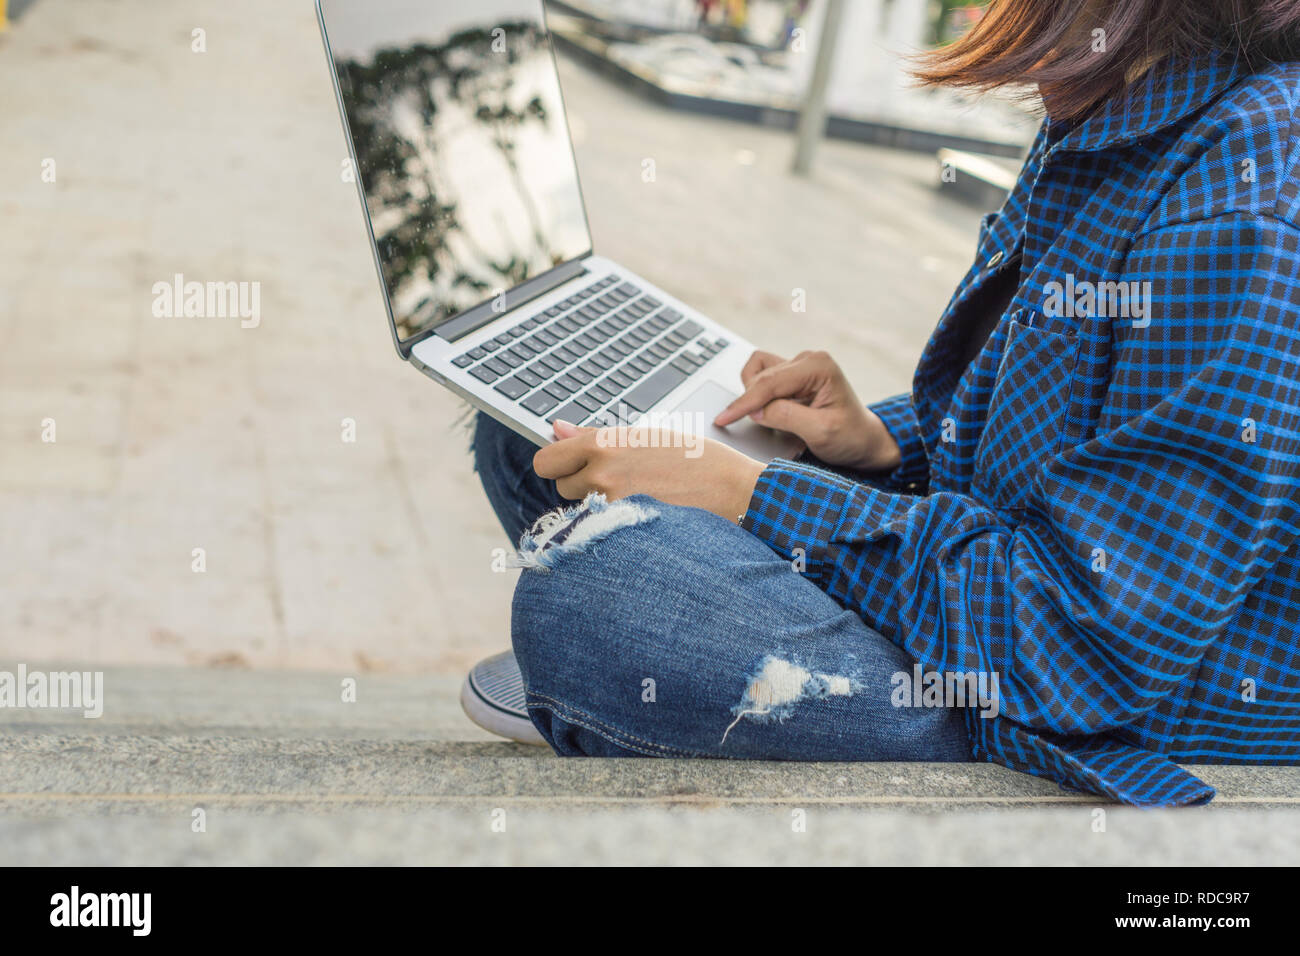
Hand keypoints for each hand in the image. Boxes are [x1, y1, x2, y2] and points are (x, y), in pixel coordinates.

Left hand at [534, 419, 765, 521]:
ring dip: (597, 505)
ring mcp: (613, 505)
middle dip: (582, 485)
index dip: (558, 463)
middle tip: (620, 479)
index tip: (572, 465)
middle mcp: (602, 473)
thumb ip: (593, 436)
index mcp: (604, 443)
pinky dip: (614, 524)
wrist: (733, 491)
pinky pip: (602, 528)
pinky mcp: (626, 529)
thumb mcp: (643, 436)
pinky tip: (643, 513)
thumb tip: (556, 429)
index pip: (545, 462)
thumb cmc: (694, 459)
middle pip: (561, 488)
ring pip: (581, 511)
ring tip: (637, 495)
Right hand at [714, 350, 900, 470]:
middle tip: (749, 427)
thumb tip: (756, 410)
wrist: (863, 441)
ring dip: (754, 396)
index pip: (770, 382)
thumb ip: (787, 417)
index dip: (744, 402)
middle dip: (750, 402)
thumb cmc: (850, 437)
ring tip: (768, 419)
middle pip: (761, 377)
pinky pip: (762, 378)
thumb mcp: (821, 432)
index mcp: (818, 367)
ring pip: (758, 373)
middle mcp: (808, 360)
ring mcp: (799, 366)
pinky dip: (759, 395)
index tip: (723, 419)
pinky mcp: (792, 376)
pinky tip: (770, 413)